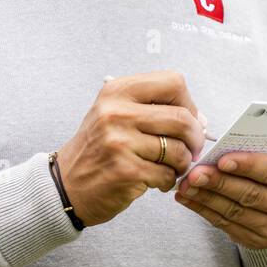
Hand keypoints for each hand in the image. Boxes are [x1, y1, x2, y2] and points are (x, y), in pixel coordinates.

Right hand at [55, 70, 205, 227]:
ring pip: (177, 149)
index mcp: (118, 91)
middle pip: (181, 118)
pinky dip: (168, 181)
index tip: (189, 120)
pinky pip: (166, 174)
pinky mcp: (124, 171)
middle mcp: (116, 112)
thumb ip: (155, 109)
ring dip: (181, 163)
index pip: (173, 82)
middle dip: (194, 138)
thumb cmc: (98, 149)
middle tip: (190, 149)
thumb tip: (200, 120)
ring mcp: (119, 142)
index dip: (189, 104)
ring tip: (169, 166)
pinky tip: (155, 180)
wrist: (65, 184)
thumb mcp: (116, 114)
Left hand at [174, 150, 266, 249]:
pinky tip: (189, 198)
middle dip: (220, 182)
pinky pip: (226, 225)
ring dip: (206, 197)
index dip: (248, 165)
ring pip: (236, 211)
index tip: (221, 159)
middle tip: (195, 173)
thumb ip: (261, 149)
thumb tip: (222, 143)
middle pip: (252, 194)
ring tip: (185, 184)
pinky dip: (204, 210)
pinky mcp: (259, 242)